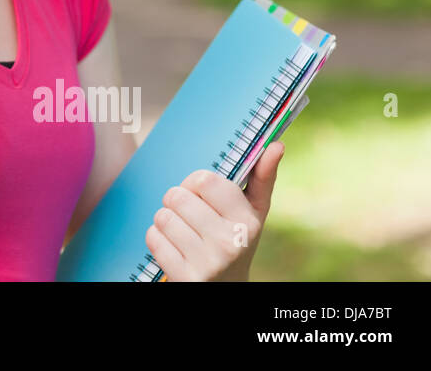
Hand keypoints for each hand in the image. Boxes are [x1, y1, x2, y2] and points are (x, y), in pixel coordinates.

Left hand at [144, 141, 283, 280]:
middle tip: (192, 214)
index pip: (203, 180)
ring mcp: (207, 263)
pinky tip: (175, 246)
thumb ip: (262, 176)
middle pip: (177, 196)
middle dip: (178, 200)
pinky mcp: (185, 277)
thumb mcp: (254, 210)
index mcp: (247, 221)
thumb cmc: (237, 237)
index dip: (196, 182)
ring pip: (162, 216)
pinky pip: (153, 238)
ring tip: (184, 230)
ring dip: (167, 219)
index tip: (202, 193)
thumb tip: (276, 144)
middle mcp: (230, 243)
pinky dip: (158, 239)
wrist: (227, 286)